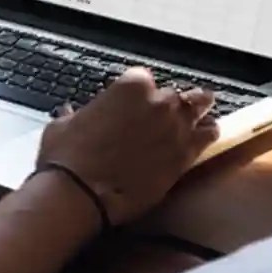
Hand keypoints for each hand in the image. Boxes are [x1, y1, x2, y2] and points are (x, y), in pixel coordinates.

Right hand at [36, 67, 218, 224]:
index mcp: (131, 86)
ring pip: (200, 109)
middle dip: (171, 103)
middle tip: (165, 114)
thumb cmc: (68, 157)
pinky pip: (207, 138)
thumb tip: (70, 114)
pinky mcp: (185, 156)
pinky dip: (206, 135)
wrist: (80, 193)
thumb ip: (76, 115)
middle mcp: (158, 102)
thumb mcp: (64, 126)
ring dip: (198, 112)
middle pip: (176, 94)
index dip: (140, 92)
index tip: (135, 104)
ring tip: (199, 116)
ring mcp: (176, 128)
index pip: (144, 78)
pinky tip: (207, 136)